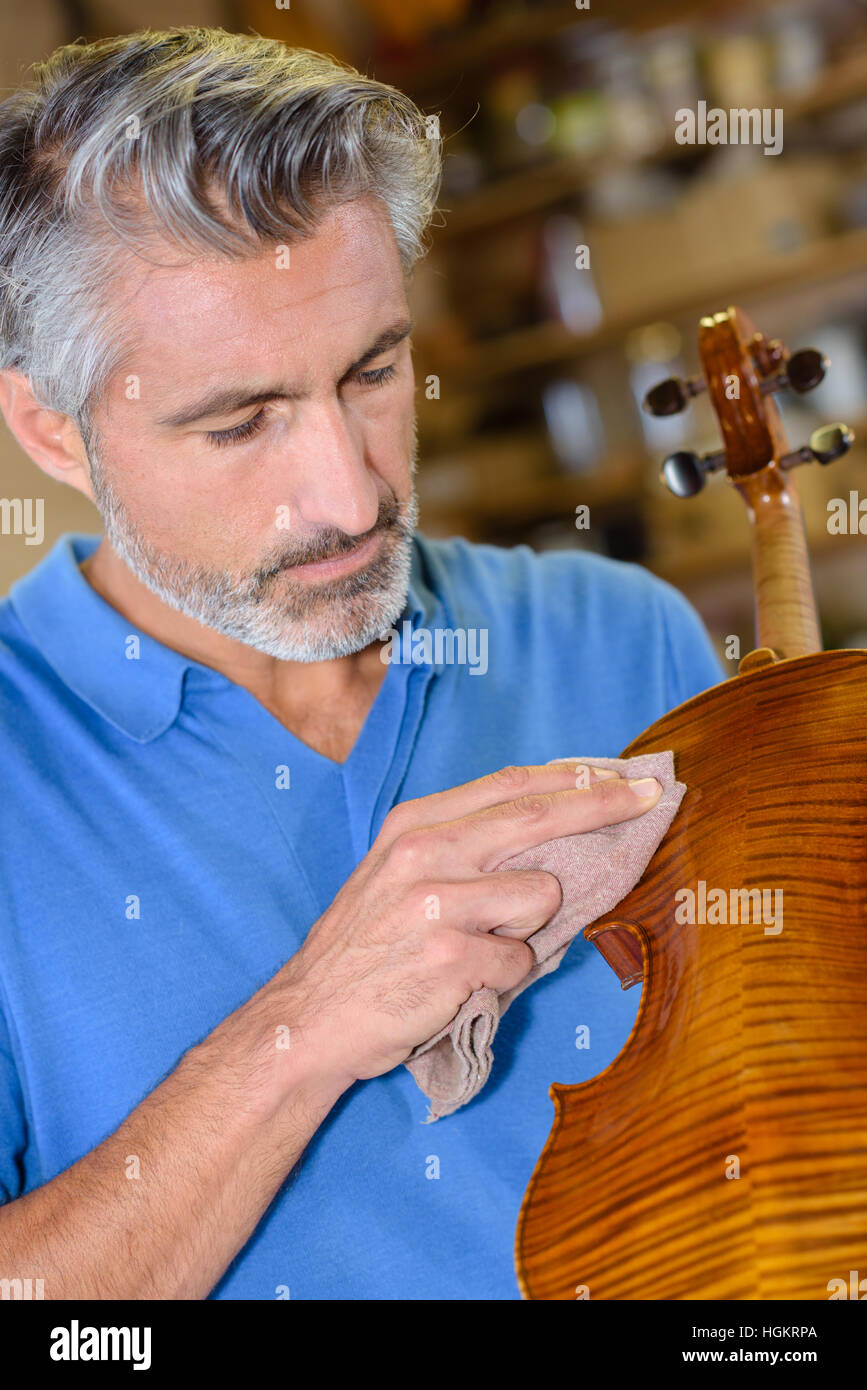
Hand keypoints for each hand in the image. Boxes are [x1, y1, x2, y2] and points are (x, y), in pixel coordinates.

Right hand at [278, 761, 661, 1085]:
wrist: (308, 1020)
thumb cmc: (364, 950)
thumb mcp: (398, 875)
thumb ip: (463, 848)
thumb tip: (551, 829)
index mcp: (415, 825)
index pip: (512, 785)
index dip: (574, 778)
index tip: (620, 775)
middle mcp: (426, 852)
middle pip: (539, 815)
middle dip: (605, 803)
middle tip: (650, 795)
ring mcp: (438, 903)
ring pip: (541, 897)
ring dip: (523, 931)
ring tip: (473, 950)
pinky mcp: (451, 957)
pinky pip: (520, 961)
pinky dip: (500, 978)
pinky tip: (457, 983)